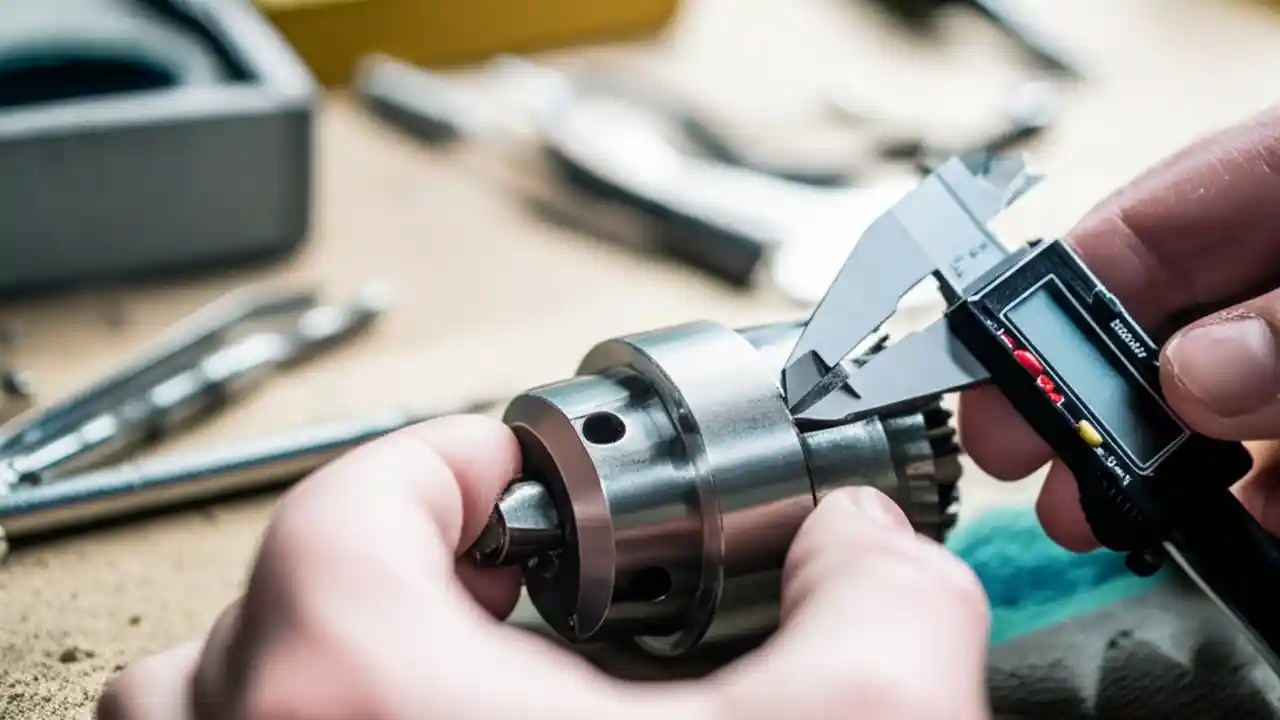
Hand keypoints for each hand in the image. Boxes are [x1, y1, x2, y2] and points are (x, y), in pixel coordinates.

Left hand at [98, 415, 990, 719]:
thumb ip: (878, 608)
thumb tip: (868, 548)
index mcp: (371, 701)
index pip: (353, 502)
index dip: (443, 461)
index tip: (507, 474)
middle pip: (267, 608)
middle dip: (387, 563)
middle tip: (490, 573)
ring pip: (202, 717)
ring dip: (301, 669)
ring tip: (430, 667)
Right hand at [960, 104, 1279, 549]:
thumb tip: (1193, 376)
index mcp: (1275, 182)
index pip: (1134, 229)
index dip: (1045, 297)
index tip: (987, 366)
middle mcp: (1277, 269)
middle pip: (1150, 330)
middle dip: (1075, 400)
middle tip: (1015, 454)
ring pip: (1208, 410)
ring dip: (1147, 469)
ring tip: (1100, 514)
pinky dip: (1250, 508)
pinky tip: (1227, 532)